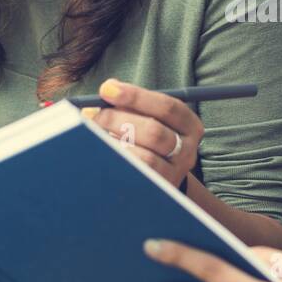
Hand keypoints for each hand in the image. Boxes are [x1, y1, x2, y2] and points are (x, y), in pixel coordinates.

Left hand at [82, 78, 202, 188]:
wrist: (155, 176)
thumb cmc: (144, 136)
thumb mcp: (145, 116)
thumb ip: (130, 102)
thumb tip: (108, 89)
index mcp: (189, 125)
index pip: (167, 107)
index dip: (136, 96)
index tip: (107, 89)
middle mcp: (187, 151)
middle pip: (154, 133)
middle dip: (118, 120)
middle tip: (92, 115)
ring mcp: (174, 175)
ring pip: (144, 158)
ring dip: (114, 144)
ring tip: (92, 135)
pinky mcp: (157, 192)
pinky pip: (134, 177)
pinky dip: (114, 162)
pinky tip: (99, 153)